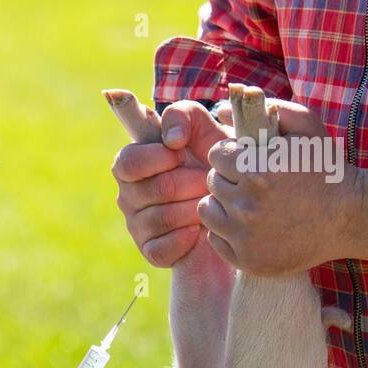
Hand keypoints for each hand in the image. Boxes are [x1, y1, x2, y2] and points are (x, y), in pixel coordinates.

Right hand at [111, 101, 227, 267]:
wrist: (239, 205)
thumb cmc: (218, 163)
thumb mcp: (206, 130)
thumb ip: (185, 116)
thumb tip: (172, 140)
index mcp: (132, 163)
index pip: (128, 162)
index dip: (158, 158)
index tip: (182, 153)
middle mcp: (128, 194)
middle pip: (154, 189)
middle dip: (192, 182)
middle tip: (210, 180)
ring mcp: (137, 224)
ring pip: (162, 218)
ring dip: (196, 208)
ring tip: (210, 202)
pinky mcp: (150, 251)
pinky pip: (162, 248)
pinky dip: (187, 239)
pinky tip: (200, 230)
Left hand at [199, 100, 361, 273]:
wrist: (350, 218)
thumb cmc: (326, 169)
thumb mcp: (307, 128)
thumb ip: (268, 109)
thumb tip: (221, 107)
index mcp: (258, 172)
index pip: (217, 154)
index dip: (233, 154)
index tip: (250, 160)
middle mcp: (248, 207)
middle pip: (212, 182)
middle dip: (230, 178)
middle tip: (256, 183)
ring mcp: (246, 237)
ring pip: (207, 210)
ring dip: (224, 204)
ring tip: (251, 203)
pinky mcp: (246, 260)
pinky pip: (215, 238)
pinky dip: (228, 231)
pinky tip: (252, 225)